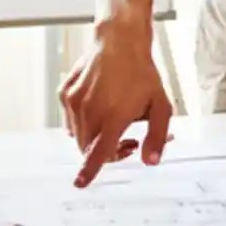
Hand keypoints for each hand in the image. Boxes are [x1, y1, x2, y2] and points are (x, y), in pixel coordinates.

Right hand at [60, 18, 172, 187]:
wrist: (119, 41)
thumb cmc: (141, 72)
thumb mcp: (160, 105)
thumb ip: (157, 136)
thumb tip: (151, 161)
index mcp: (113, 116)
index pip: (98, 153)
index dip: (89, 172)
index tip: (80, 183)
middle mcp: (90, 111)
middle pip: (89, 148)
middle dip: (106, 152)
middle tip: (127, 141)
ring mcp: (75, 102)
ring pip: (78, 135)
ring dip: (93, 138)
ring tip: (114, 121)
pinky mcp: (66, 93)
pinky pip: (70, 120)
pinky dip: (82, 122)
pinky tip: (99, 107)